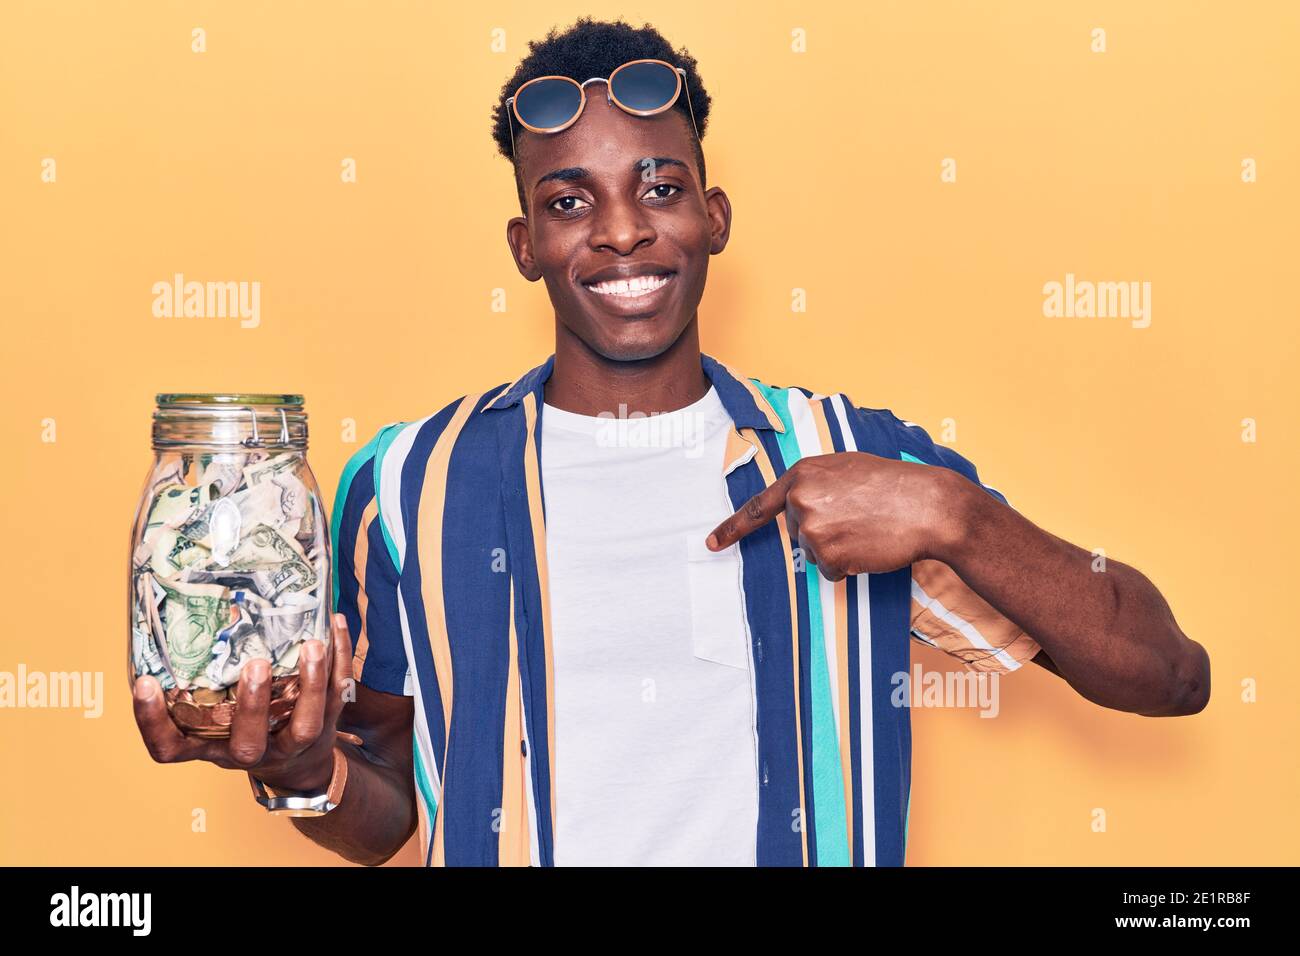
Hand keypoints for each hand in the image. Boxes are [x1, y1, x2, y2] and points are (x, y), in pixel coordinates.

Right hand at [132, 613, 355, 792]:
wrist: (298, 765)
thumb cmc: (240, 727)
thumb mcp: (210, 715)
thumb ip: (195, 679)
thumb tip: (178, 609)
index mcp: (209, 746)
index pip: (169, 748)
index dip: (152, 722)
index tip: (143, 682)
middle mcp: (248, 751)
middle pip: (248, 742)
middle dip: (253, 705)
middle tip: (255, 665)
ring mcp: (290, 743)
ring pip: (305, 725)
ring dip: (310, 684)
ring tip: (311, 645)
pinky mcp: (327, 726)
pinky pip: (338, 694)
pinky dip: (340, 658)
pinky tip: (335, 624)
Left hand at [706, 451, 959, 580]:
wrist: (927, 505)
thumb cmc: (894, 485)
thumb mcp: (847, 468)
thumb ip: (817, 483)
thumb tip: (801, 506)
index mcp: (803, 474)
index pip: (760, 506)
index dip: (733, 527)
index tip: (711, 544)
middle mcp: (801, 501)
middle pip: (797, 532)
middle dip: (824, 530)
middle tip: (858, 517)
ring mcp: (812, 530)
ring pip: (814, 553)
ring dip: (838, 548)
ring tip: (868, 528)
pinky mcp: (827, 556)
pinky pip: (830, 571)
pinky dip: (848, 565)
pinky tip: (869, 546)